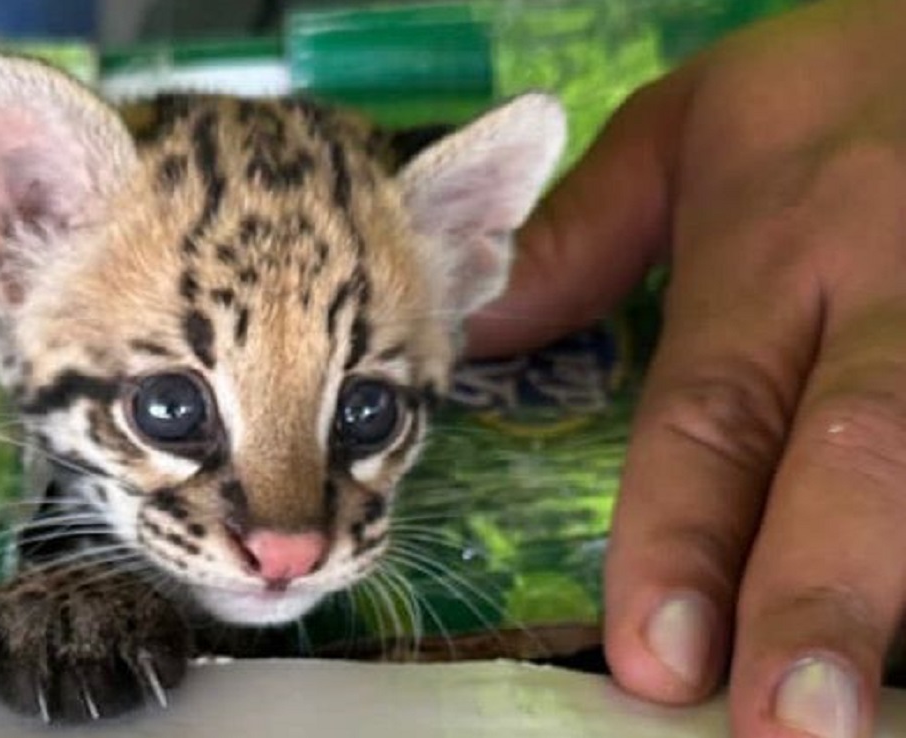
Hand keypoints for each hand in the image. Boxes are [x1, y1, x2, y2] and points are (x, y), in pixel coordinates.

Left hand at [467, 1, 905, 734]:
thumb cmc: (836, 97)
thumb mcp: (695, 131)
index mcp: (784, 248)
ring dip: (903, 605)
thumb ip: (582, 236)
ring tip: (850, 723)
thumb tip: (475, 328)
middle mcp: (893, 299)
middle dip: (824, 600)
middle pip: (862, 460)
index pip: (717, 409)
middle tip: (783, 725)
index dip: (686, 534)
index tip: (655, 653)